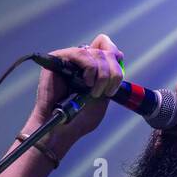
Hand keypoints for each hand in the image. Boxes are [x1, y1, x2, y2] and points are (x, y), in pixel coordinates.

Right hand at [28, 33, 123, 155]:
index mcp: (93, 66)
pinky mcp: (58, 58)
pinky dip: (90, 68)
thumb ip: (111, 78)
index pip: (109, 48)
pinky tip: (86, 83)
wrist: (62, 128)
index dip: (117, 61)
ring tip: (94, 92)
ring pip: (97, 53)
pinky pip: (81, 53)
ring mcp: (70, 58)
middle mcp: (82, 60)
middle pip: (107, 50)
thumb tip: (118, 57)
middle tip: (106, 92)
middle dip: (113, 73)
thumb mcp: (104, 97)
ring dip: (102, 75)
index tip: (115, 83)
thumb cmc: (80, 117)